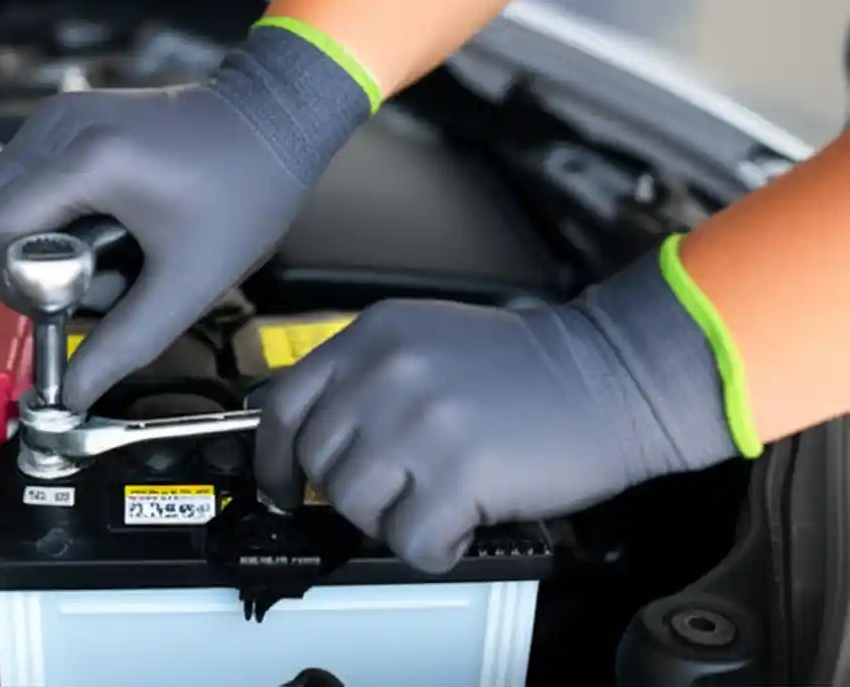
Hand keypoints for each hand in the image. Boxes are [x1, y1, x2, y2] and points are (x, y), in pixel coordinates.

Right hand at [0, 26, 369, 411]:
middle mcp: (63, 126)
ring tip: (90, 260)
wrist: (273, 123)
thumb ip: (125, 342)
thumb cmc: (243, 194)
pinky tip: (91, 231)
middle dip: (14, 262)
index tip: (58, 308)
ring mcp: (62, 114)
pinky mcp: (68, 115)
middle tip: (71, 292)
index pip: (1, 228)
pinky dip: (39, 211)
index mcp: (91, 160)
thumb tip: (72, 395)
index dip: (15, 282)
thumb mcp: (188, 283)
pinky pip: (22, 173)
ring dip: (26, 237)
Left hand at [254, 253, 739, 572]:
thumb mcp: (426, 342)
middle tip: (398, 493)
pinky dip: (435, 548)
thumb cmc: (527, 368)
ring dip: (392, 520)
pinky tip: (464, 522)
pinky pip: (409, 541)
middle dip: (352, 493)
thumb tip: (313, 442)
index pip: (284, 405)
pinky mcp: (457, 472)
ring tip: (437, 501)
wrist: (612, 374)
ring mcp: (419, 422)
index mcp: (372, 337)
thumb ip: (364, 378)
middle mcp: (385, 373)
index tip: (282, 487)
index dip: (274, 458)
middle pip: (318, 464)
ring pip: (354, 506)